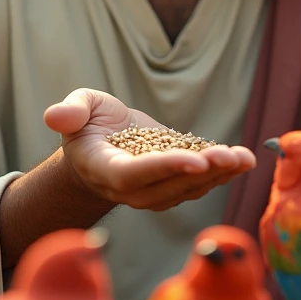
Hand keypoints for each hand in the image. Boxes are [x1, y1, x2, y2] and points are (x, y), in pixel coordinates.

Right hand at [43, 88, 255, 212]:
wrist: (101, 142)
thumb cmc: (88, 123)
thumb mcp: (78, 108)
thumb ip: (69, 112)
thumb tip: (55, 116)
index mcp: (105, 169)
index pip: (135, 175)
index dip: (165, 168)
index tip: (194, 160)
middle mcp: (131, 189)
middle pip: (168, 187)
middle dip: (200, 173)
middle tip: (227, 156)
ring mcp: (154, 191)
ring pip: (189, 189)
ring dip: (219, 175)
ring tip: (243, 159)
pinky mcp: (174, 184)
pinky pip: (200, 184)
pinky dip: (224, 173)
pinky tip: (245, 160)